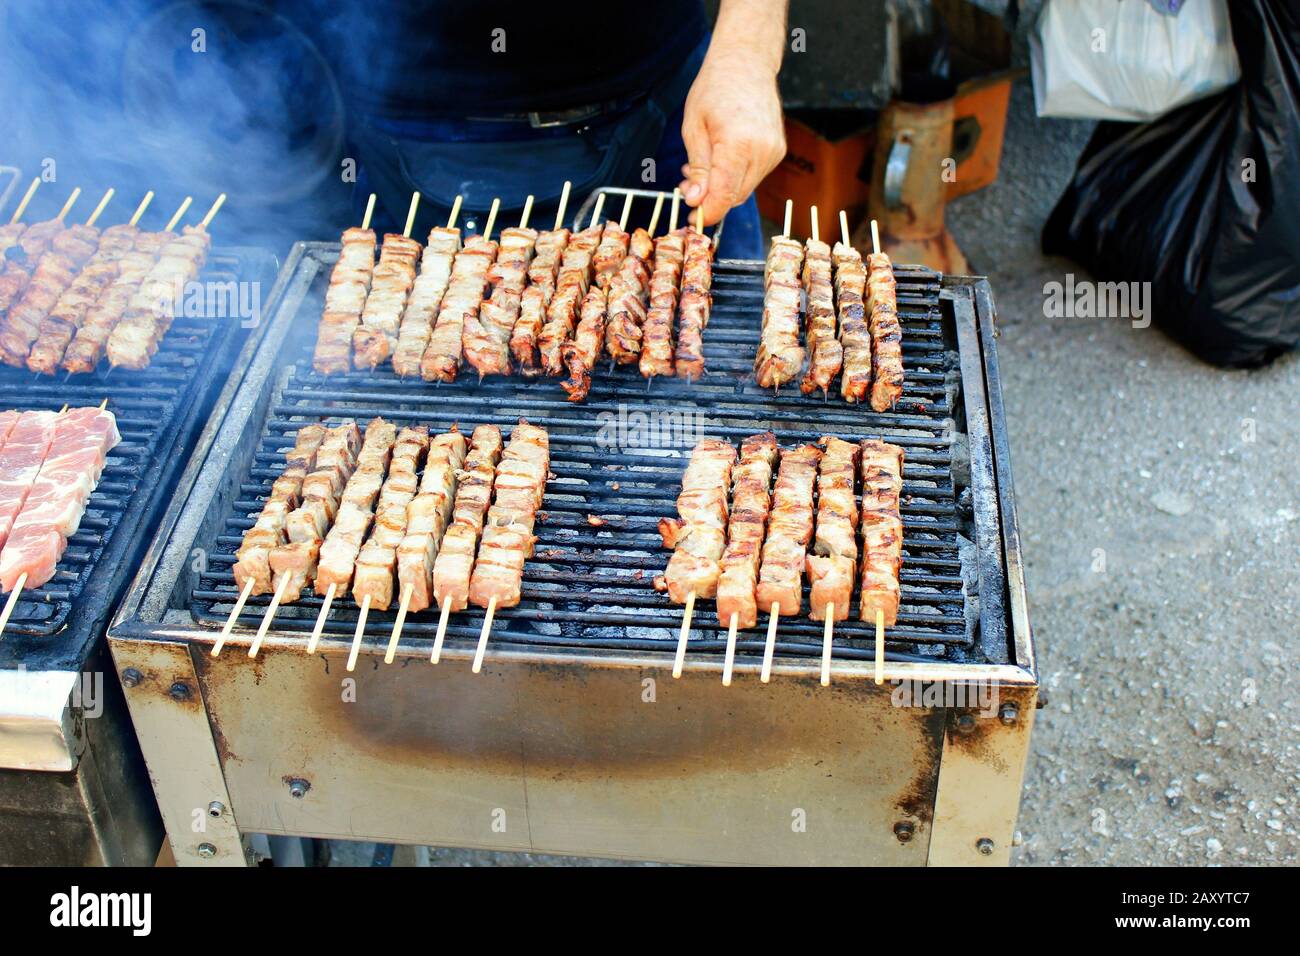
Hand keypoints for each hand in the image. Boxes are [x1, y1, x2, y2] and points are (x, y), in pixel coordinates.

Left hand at [678, 45, 785, 226]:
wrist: (746, 61)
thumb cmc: (715, 87)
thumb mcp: (693, 127)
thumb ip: (697, 167)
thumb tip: (695, 200)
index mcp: (738, 144)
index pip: (724, 195)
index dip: (707, 212)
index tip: (691, 216)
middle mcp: (762, 151)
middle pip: (735, 196)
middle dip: (710, 198)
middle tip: (686, 186)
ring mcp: (773, 151)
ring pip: (744, 188)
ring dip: (721, 187)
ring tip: (698, 168)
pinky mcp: (778, 151)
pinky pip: (753, 176)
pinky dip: (735, 175)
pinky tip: (719, 159)